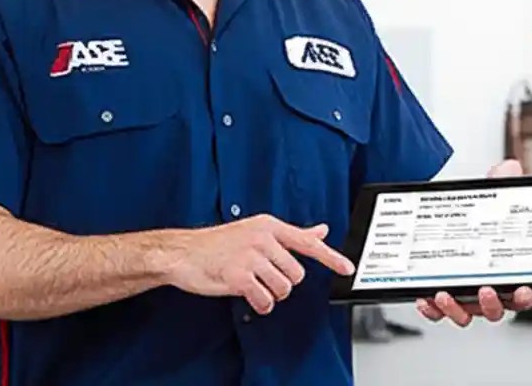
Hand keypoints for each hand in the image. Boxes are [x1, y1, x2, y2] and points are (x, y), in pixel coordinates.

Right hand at [166, 214, 353, 314]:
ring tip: (253, 284)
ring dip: (271, 294)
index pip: (307, 242)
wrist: (184, 253)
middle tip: (262, 276)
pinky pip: (265, 300)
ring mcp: (251, 257)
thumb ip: (293, 234)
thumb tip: (321, 230)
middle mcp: (263, 239)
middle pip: (296, 274)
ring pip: (283, 288)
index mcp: (269, 226)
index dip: (331, 257)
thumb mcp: (257, 230)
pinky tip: (249, 295)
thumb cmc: (219, 243)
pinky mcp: (239, 276)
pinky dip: (259, 304)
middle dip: (282, 282)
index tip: (347, 268)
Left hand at [416, 159, 531, 324]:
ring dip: (456, 309)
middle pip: (495, 309)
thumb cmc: (475, 215)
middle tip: (485, 290)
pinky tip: (424, 298)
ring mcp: (464, 293)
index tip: (524, 290)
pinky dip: (431, 310)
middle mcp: (488, 287)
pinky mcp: (440, 293)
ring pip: (465, 314)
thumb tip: (509, 168)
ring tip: (445, 293)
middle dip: (491, 304)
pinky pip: (437, 311)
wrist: (447, 215)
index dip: (525, 296)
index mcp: (506, 271)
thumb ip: (501, 182)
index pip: (522, 292)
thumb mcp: (490, 197)